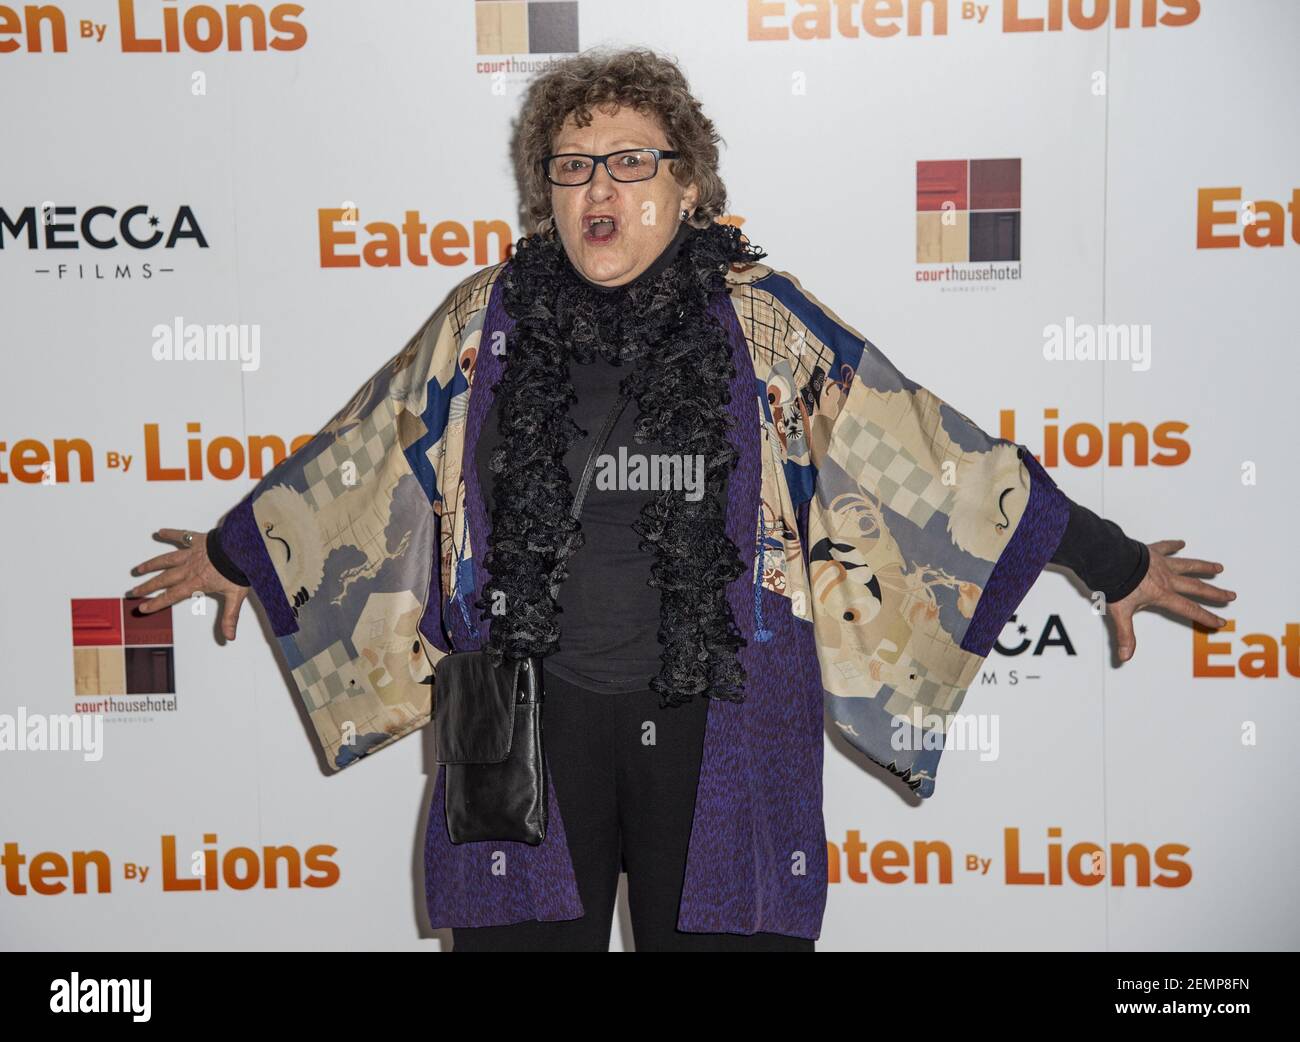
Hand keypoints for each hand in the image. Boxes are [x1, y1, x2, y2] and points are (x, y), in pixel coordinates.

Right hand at [128, 528, 249, 640]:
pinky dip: (171, 534)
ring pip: (167, 560)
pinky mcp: (198, 540)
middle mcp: (190, 568)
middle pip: (164, 579)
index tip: (143, 608)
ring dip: (152, 565)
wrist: (243, 546)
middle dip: (148, 587)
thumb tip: (229, 637)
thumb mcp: (236, 596)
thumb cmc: (240, 569)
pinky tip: (160, 532)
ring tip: (139, 569)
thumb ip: (230, 616)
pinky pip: (182, 536)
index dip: (157, 603)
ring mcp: (192, 553)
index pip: (172, 595)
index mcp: (197, 582)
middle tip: (134, 591)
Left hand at [1109, 539, 1234, 662]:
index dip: (1205, 617)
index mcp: (1161, 594)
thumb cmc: (1114, 584)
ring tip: (1219, 567)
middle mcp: (1166, 578)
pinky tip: (1182, 543)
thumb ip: (1125, 635)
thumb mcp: (1120, 613)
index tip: (1220, 622)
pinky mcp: (1151, 551)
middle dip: (1214, 593)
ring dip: (1204, 567)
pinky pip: (1165, 547)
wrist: (1107, 560)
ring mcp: (1160, 563)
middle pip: (1195, 587)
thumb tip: (1125, 656)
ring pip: (1188, 565)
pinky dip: (1173, 545)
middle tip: (1231, 595)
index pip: (1188, 609)